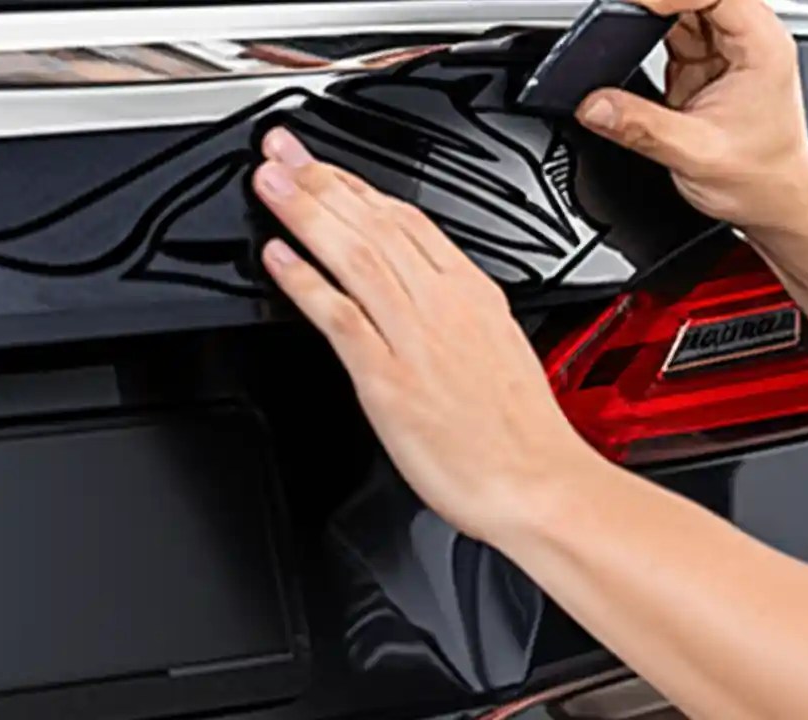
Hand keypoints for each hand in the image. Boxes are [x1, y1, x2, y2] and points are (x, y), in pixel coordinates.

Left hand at [252, 129, 603, 542]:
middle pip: (374, 225)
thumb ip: (460, 316)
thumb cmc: (522, 432)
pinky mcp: (389, 379)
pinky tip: (279, 257)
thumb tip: (428, 296)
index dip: (358, 187)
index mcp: (472, 294)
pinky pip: (341, 318)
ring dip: (306, 213)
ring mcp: (414, 338)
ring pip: (355, 256)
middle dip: (321, 181)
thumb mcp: (501, 349)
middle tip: (280, 149)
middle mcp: (443, 305)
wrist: (537, 483)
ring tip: (270, 182)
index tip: (326, 166)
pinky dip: (306, 282)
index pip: (408, 220)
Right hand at [577, 0, 807, 235]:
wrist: (773, 203)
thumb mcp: (693, 154)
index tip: (634, 5)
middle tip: (618, 18)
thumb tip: (594, 104)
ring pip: (680, 12)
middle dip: (654, 6)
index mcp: (761, 46)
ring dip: (647, 23)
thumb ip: (640, 126)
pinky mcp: (702, 67)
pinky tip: (630, 54)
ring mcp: (723, 51)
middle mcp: (746, 40)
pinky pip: (669, 36)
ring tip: (619, 42)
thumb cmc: (761, 178)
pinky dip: (644, 41)